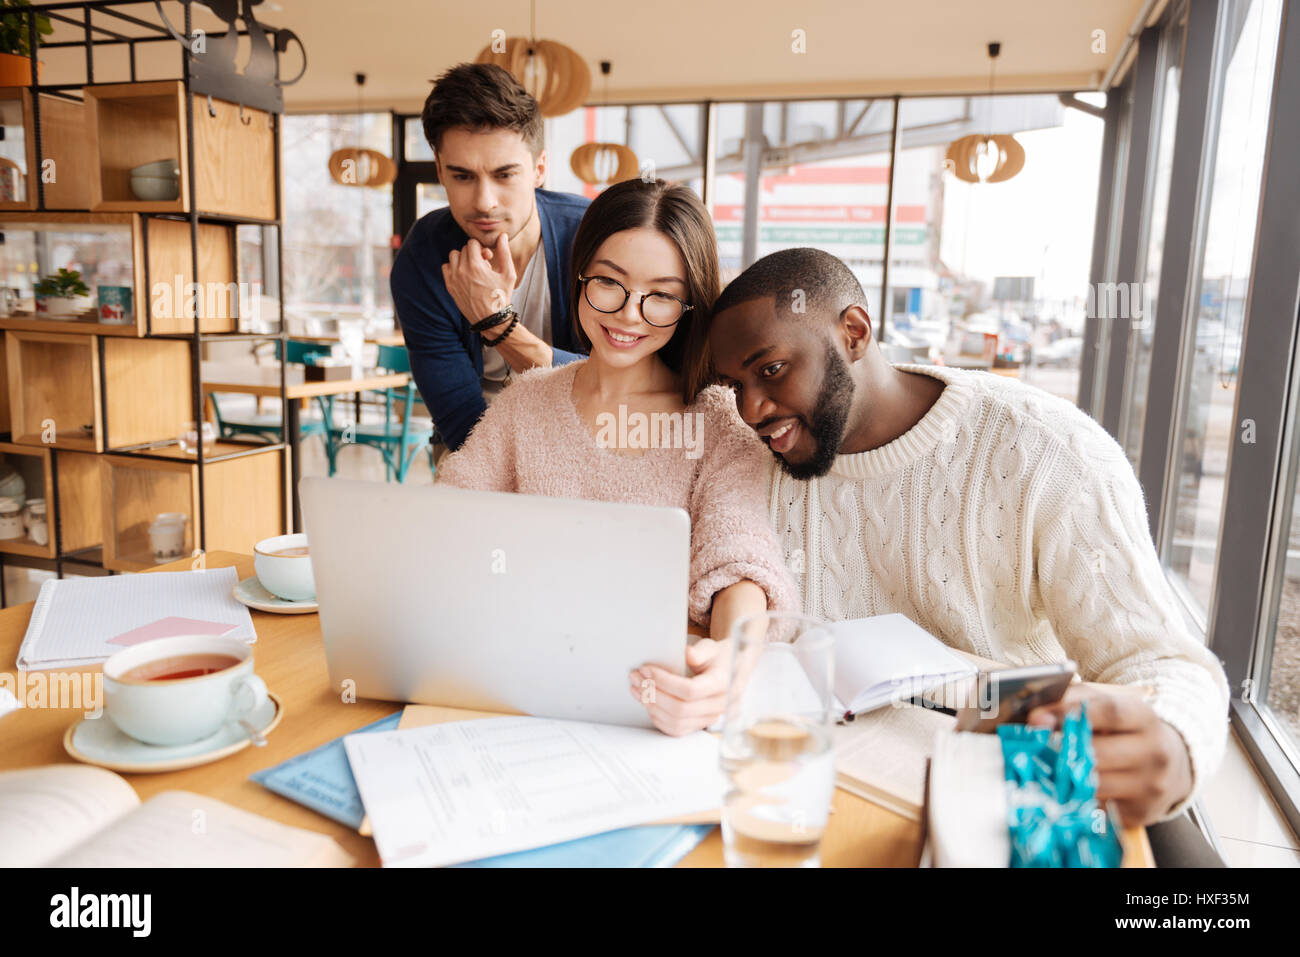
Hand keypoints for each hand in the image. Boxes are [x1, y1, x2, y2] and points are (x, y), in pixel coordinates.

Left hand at [441, 231, 516, 324]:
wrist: (491, 319)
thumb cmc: (502, 296)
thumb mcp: (508, 274)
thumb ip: (504, 252)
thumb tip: (501, 236)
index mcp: (476, 266)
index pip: (472, 243)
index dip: (481, 248)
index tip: (488, 257)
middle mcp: (461, 270)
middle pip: (464, 249)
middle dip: (474, 254)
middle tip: (484, 266)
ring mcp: (454, 279)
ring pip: (453, 256)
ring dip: (463, 259)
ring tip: (473, 269)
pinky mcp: (450, 286)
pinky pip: (446, 267)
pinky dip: (453, 268)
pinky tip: (464, 275)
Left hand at [629, 638, 730, 735]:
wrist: (730, 670)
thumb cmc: (717, 658)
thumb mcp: (711, 648)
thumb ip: (700, 651)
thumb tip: (687, 655)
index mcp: (723, 685)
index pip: (689, 690)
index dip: (664, 681)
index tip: (646, 670)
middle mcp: (719, 706)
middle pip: (679, 709)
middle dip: (653, 693)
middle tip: (636, 677)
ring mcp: (710, 719)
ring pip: (675, 722)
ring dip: (651, 706)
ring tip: (637, 689)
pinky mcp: (700, 725)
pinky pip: (676, 730)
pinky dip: (658, 718)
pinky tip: (648, 703)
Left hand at [1026, 685, 1192, 826]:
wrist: (1174, 765)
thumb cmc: (1129, 730)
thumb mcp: (1111, 706)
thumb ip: (1076, 700)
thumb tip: (1038, 712)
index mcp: (1146, 719)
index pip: (1109, 712)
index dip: (1069, 713)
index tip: (1037, 718)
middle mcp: (1154, 754)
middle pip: (1098, 752)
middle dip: (1061, 749)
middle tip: (1032, 746)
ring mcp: (1149, 787)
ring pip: (1094, 784)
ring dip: (1063, 776)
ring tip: (1042, 766)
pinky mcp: (1139, 813)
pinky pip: (1097, 807)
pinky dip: (1076, 797)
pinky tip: (1063, 788)